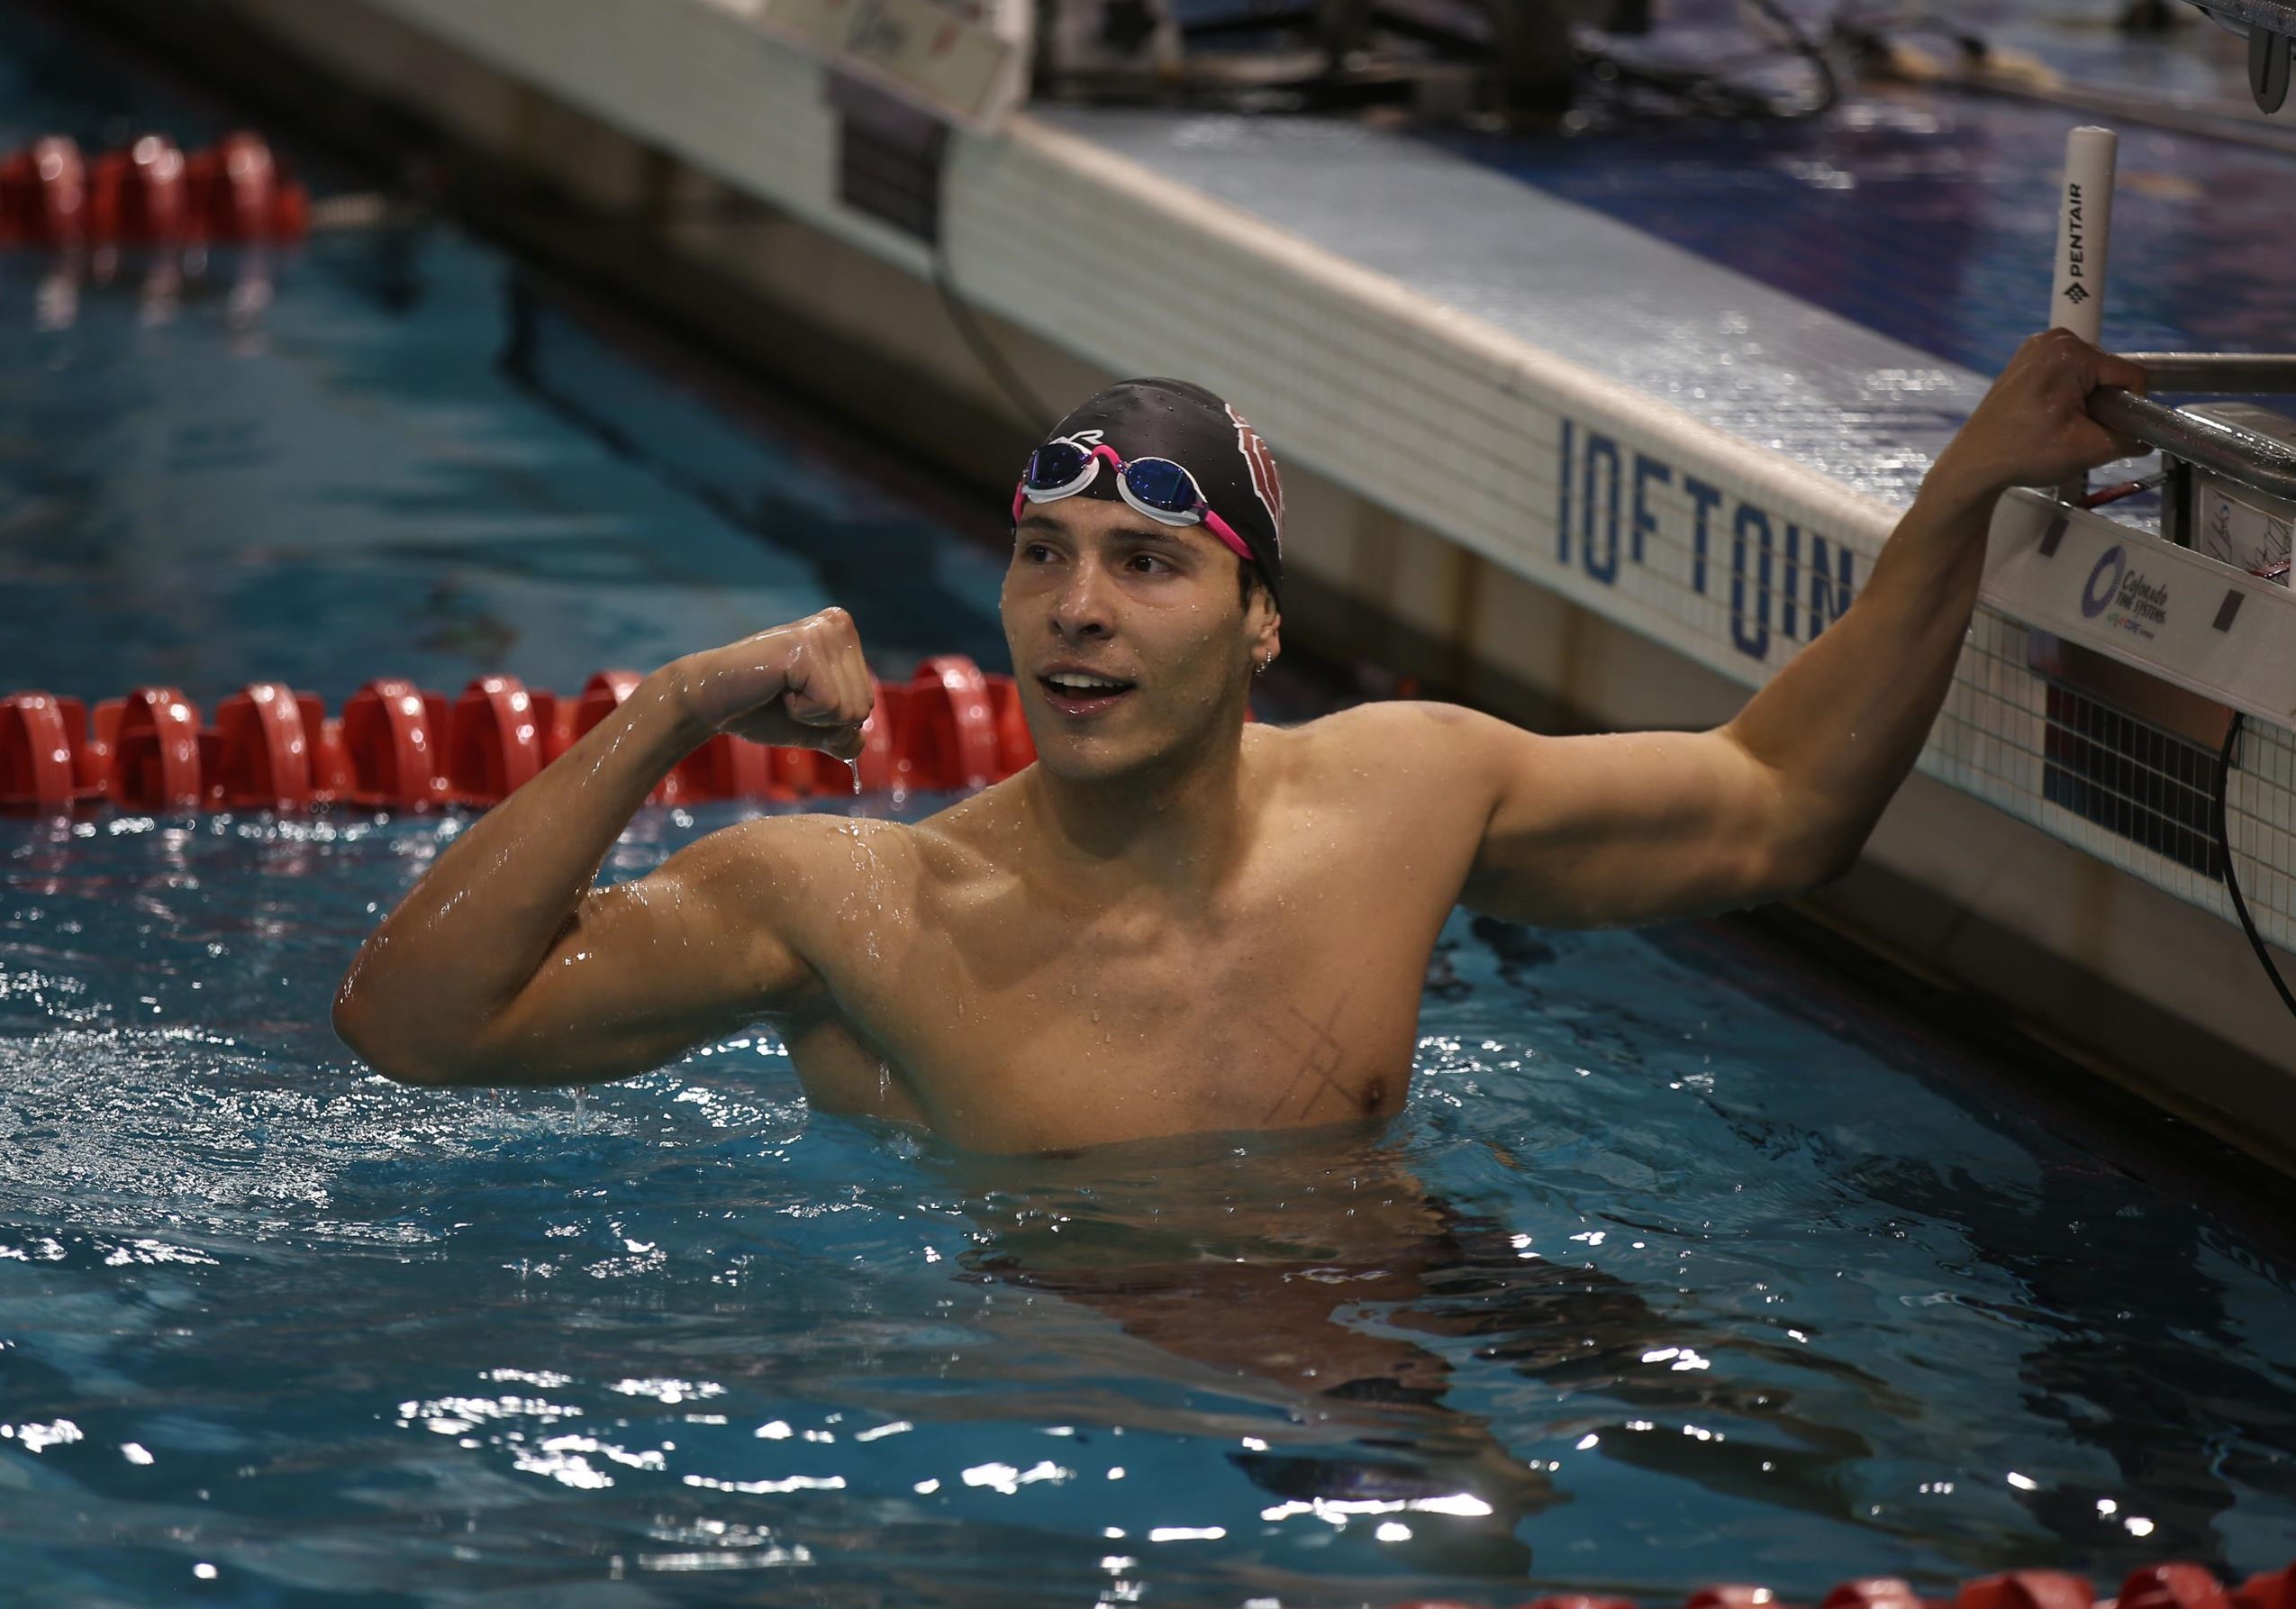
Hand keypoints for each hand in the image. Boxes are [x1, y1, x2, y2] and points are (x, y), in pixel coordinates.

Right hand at [667, 608, 874, 761]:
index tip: (795, 698)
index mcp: (844, 635)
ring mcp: (822, 633)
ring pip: (849, 709)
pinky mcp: (805, 648)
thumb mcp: (811, 727)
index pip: (865, 703)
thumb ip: (841, 735)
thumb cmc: (759, 709)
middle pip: (862, 706)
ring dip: (811, 715)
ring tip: (781, 691)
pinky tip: (776, 689)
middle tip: (785, 696)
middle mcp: (837, 625)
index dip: (829, 720)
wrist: (710, 702)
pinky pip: (829, 705)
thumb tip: (860, 741)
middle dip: (823, 719)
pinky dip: (800, 712)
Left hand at [1925, 329, 2150, 505]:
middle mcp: (2053, 340)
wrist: (1974, 464)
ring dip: (2087, 401)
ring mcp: (2035, 348)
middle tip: (2081, 432)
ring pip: (2088, 375)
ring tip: (2063, 427)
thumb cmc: (2025, 453)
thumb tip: (2147, 439)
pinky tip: (2050, 418)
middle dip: (2105, 403)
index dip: (2133, 406)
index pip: (2129, 374)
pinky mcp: (2025, 361)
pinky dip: (2068, 396)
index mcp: (2070, 352)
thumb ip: (2128, 439)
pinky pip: (2066, 375)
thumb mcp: (2089, 449)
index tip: (2117, 431)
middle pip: (2107, 372)